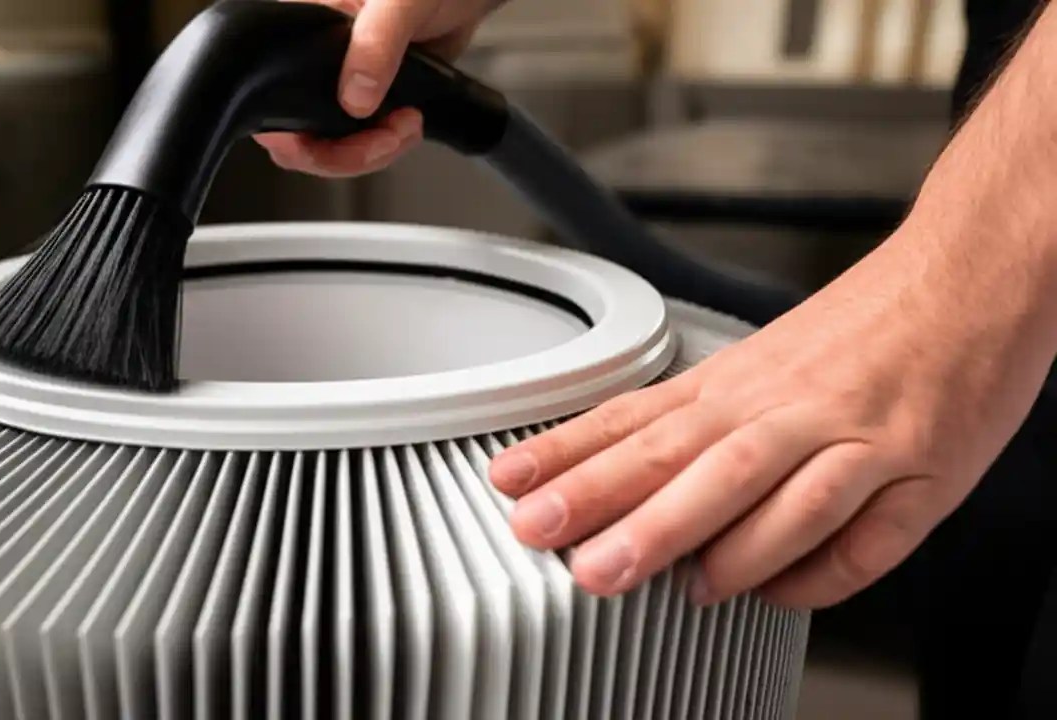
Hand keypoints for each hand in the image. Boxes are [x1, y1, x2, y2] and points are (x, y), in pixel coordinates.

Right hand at [254, 0, 498, 176]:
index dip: (285, 129)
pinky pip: (358, 143)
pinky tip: (408, 126)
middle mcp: (307, 59)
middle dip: (342, 153)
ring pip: (328, 146)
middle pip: (295, 133)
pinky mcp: (362, 100)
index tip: (317, 145)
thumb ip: (376, 43)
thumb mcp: (400, 2)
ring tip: (406, 127)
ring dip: (371, 153)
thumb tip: (354, 100)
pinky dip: (384, 147)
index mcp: (296, 24)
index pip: (263, 87)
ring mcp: (334, 83)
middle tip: (384, 140)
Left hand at [489, 229, 1052, 608]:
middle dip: (610, 500)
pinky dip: (818, 571)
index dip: (569, 455)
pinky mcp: (920, 468)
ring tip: (640, 575)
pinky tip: (774, 595)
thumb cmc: (865, 327)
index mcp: (741, 381)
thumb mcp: (763, 362)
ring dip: (700, 537)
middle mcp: (786, 407)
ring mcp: (853, 437)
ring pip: (768, 492)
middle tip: (549, 535)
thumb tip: (621, 480)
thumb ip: (699, 422)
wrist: (973, 274)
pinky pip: (865, 537)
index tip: (511, 486)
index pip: (638, 419)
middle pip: (687, 456)